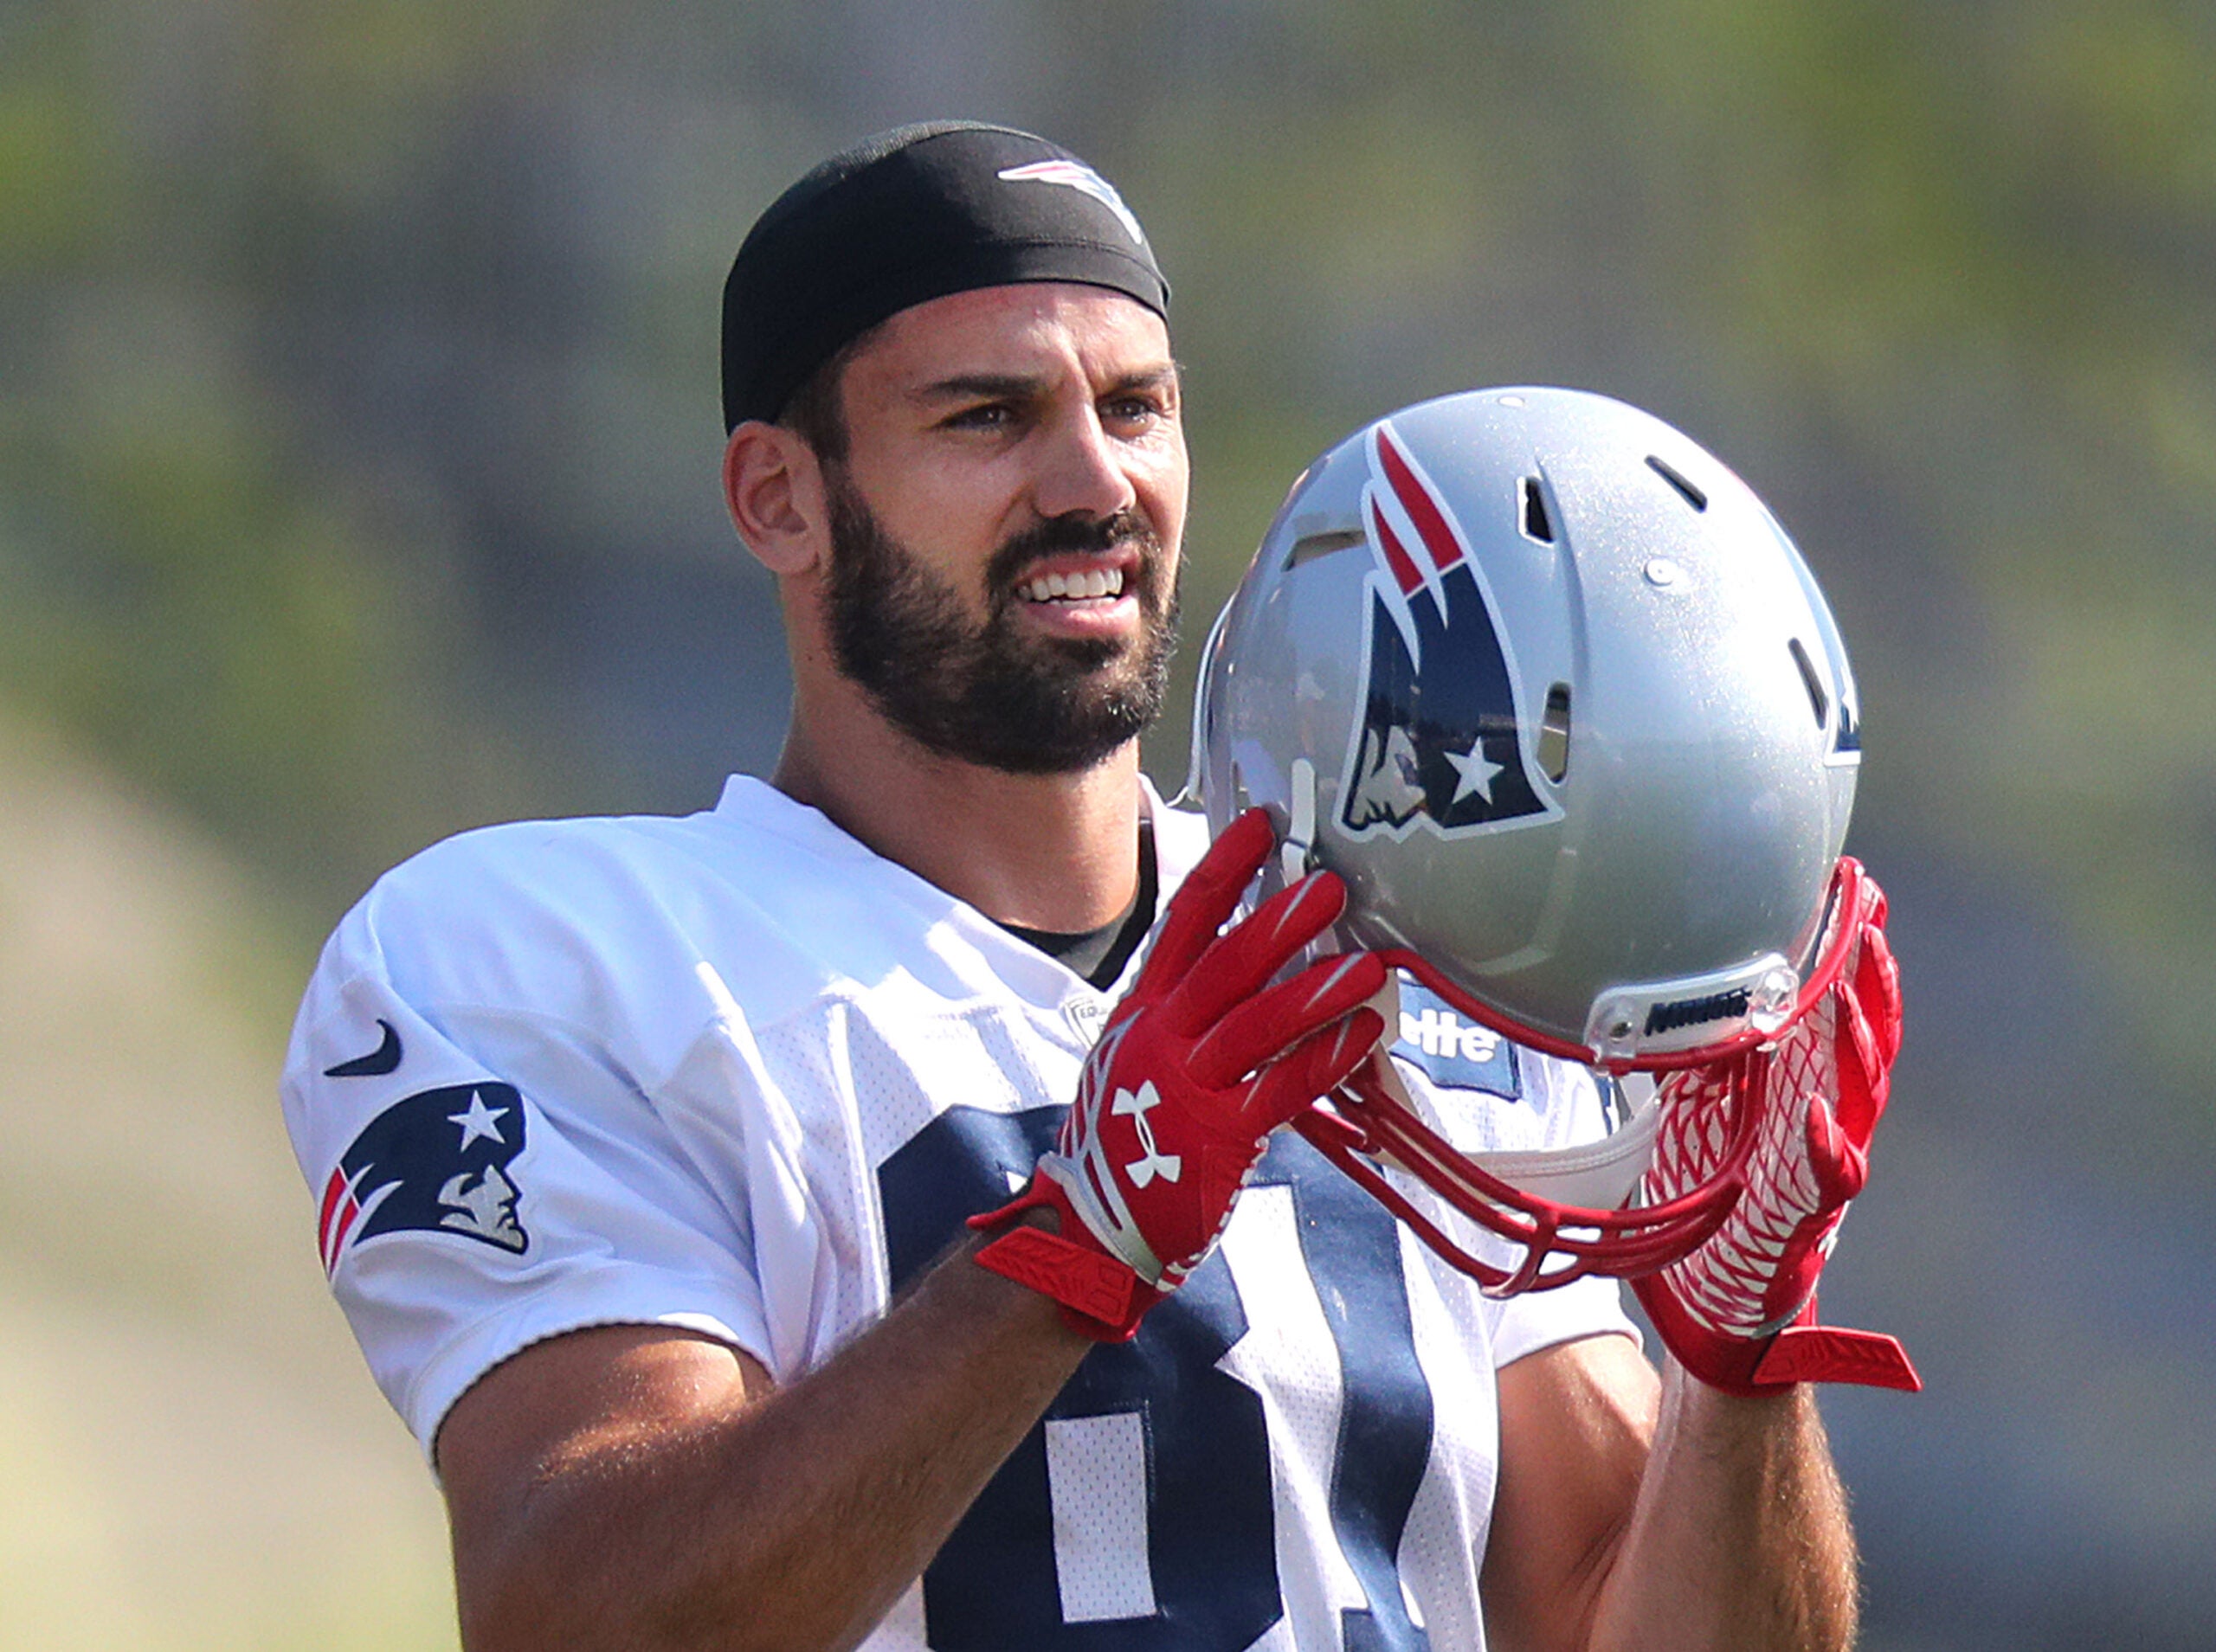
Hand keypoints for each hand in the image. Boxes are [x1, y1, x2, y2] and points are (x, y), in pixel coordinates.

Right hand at [972, 809, 1387, 1339]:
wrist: (1090, 1227)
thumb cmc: (1127, 1139)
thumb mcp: (1135, 1057)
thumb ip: (1187, 1014)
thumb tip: (1261, 966)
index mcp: (1143, 1011)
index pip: (1184, 923)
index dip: (1224, 871)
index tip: (1262, 828)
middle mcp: (1160, 1038)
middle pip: (1225, 966)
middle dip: (1279, 923)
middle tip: (1328, 889)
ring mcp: (1185, 1086)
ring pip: (1257, 1025)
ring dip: (1315, 991)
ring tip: (1364, 965)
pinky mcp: (1215, 1137)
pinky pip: (1278, 1090)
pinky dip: (1323, 1062)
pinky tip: (1361, 1037)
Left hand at [1630, 859, 1919, 1394]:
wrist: (1716, 1307)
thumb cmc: (1708, 1203)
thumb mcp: (1692, 1109)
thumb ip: (1696, 1052)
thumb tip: (1664, 986)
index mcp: (1797, 1089)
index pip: (1831, 1007)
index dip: (1843, 950)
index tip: (1849, 889)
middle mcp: (1821, 1120)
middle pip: (1860, 1035)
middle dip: (1868, 974)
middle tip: (1868, 910)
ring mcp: (1820, 1170)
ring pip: (1858, 1096)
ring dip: (1862, 1042)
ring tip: (1855, 990)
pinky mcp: (1805, 1222)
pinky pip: (1828, 1181)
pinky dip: (1825, 1148)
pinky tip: (1815, 1117)